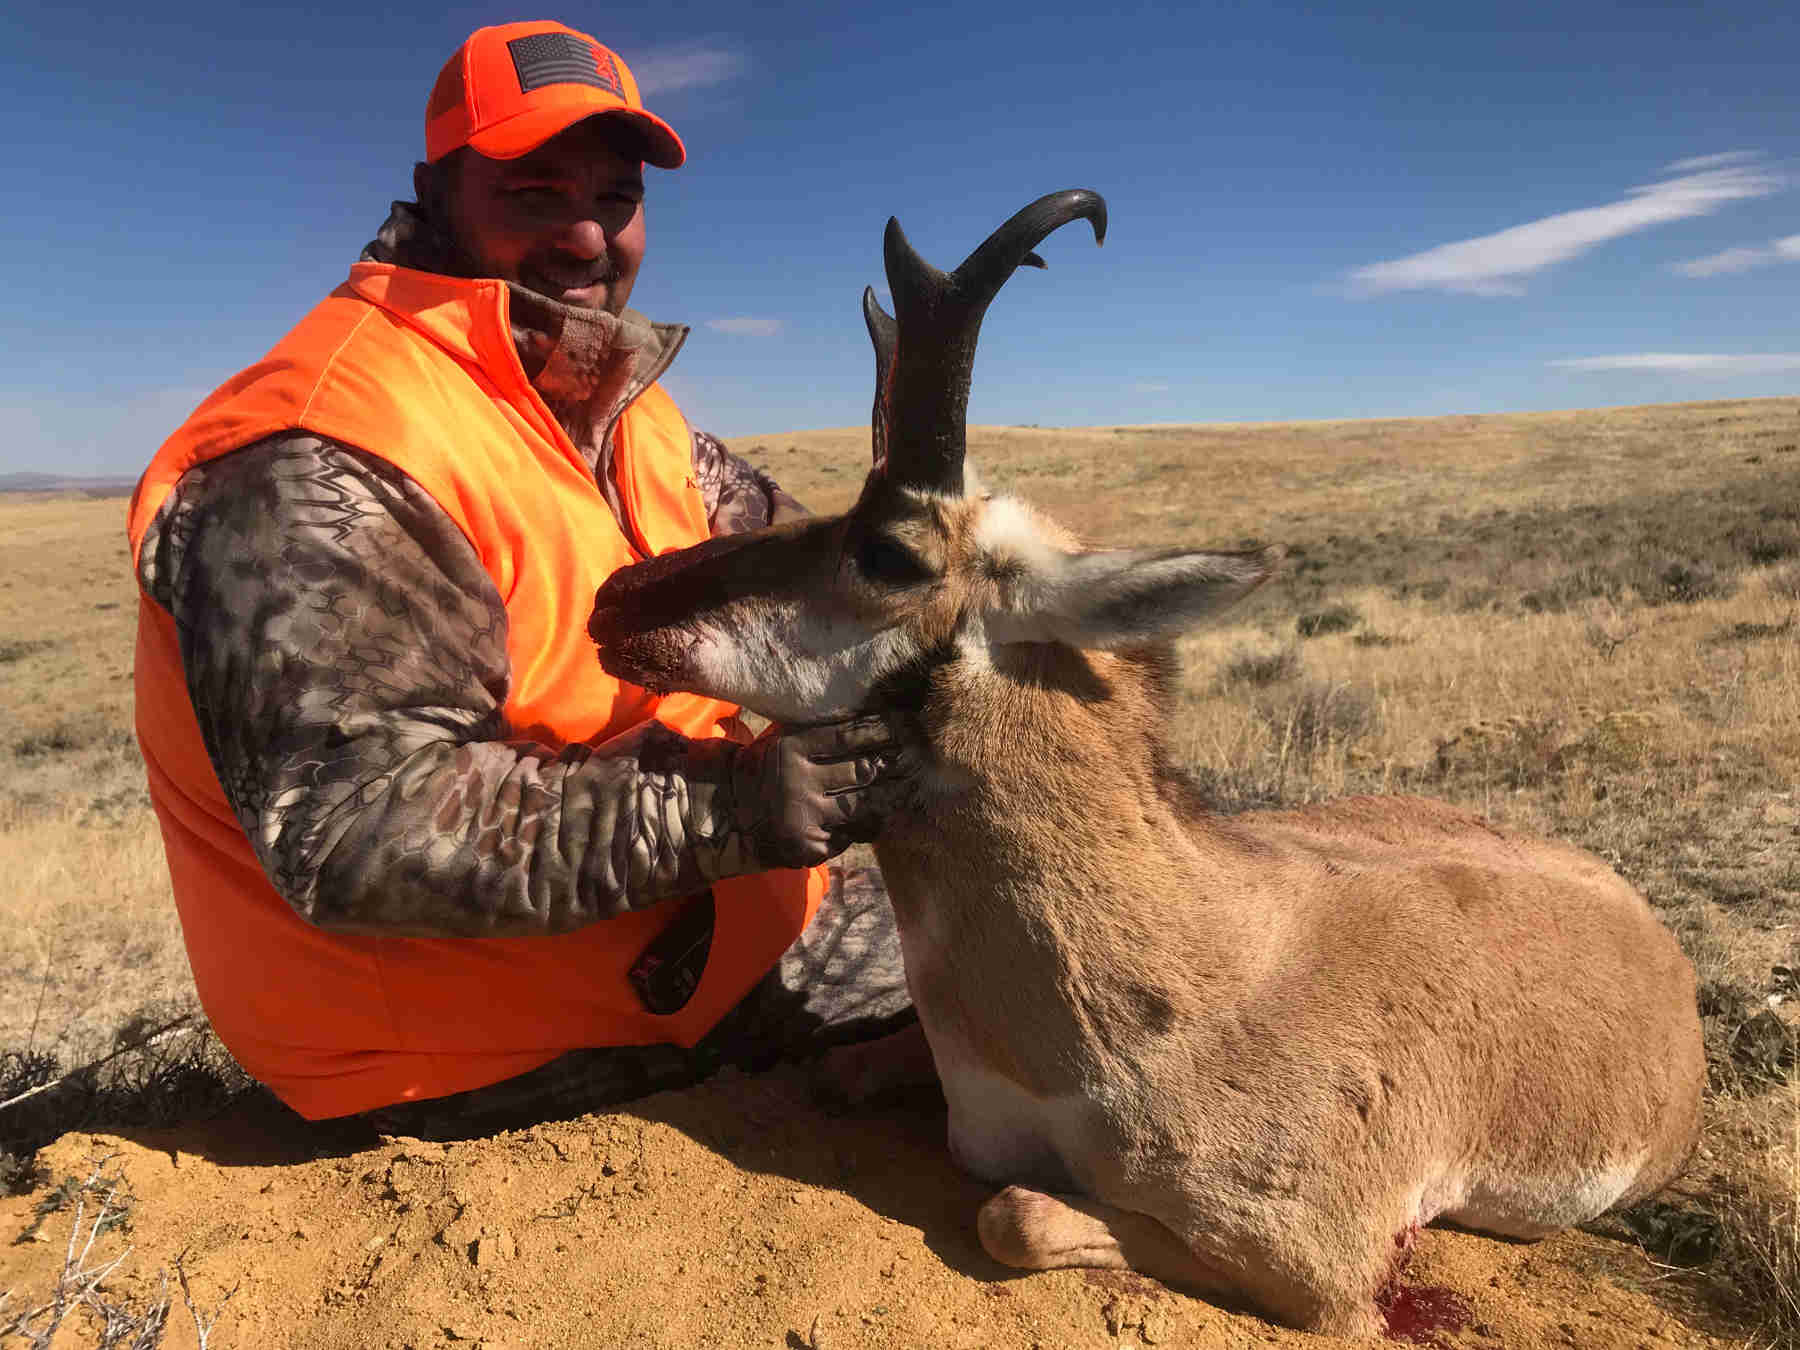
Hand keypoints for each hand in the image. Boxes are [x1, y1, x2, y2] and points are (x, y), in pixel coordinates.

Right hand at [728, 713, 911, 868]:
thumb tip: (876, 722)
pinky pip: (852, 834)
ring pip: (865, 806)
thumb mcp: (783, 742)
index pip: (848, 735)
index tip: (906, 724)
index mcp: (791, 748)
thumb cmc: (765, 771)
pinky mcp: (810, 847)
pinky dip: (866, 825)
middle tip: (915, 757)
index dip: (882, 730)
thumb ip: (819, 733)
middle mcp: (798, 783)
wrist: (728, 816)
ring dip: (891, 797)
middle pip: (863, 771)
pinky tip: (880, 817)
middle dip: (894, 764)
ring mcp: (805, 818)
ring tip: (909, 787)